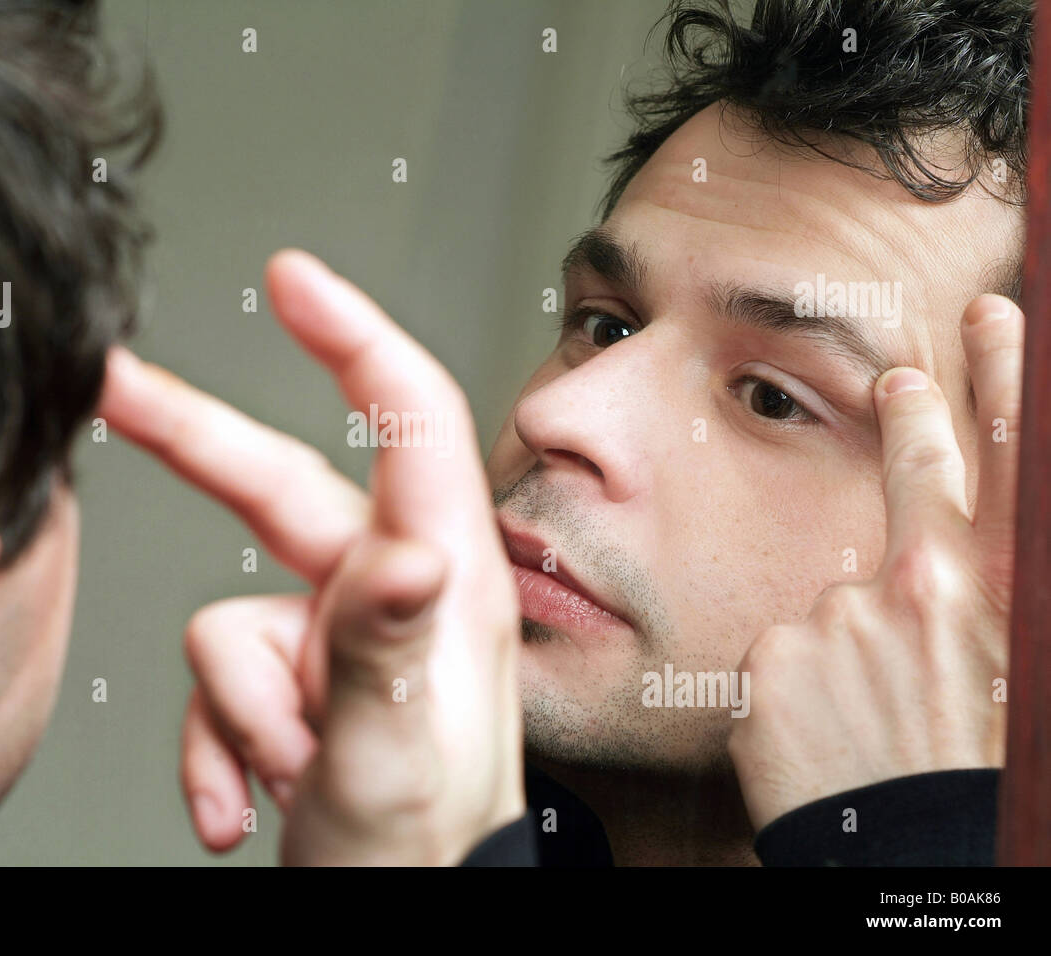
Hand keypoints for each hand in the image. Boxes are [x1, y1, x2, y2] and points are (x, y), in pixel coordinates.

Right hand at [97, 250, 524, 863]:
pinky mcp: (296, 686)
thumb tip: (409, 550)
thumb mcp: (396, 756)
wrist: (399, 921)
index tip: (294, 279)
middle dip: (193, 449)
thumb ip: (383, 646)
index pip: (407, 420)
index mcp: (444, 583)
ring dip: (236, 711)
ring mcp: (336, 641)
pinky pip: (218, 683)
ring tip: (286, 775)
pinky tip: (245, 801)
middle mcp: (391, 594)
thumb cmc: (423, 856)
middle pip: (278, 488)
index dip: (351, 336)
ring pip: (228, 621)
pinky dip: (217, 743)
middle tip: (115, 387)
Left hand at [727, 294, 1021, 829]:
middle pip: (911, 476)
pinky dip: (797, 689)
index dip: (1000, 378)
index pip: (1002, 458)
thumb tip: (953, 559)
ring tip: (866, 725)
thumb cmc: (974, 773)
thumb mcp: (1010, 667)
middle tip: (900, 375)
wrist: (919, 857)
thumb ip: (981, 602)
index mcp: (988, 593)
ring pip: (830, 608)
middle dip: (912, 413)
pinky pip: (781, 659)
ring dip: (844, 651)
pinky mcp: (770, 659)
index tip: (988, 316)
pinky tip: (820, 738)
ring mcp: (835, 618)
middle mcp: (913, 589)